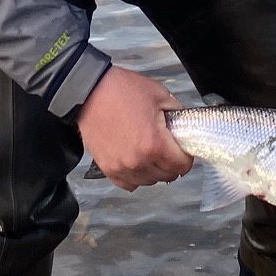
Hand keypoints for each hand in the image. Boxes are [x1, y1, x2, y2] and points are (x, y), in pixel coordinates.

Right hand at [76, 66, 192, 190]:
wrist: (90, 91)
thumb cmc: (122, 90)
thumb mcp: (159, 94)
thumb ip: (178, 112)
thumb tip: (186, 126)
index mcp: (154, 144)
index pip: (183, 166)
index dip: (186, 156)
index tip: (181, 148)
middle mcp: (138, 161)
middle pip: (168, 176)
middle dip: (171, 162)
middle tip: (166, 146)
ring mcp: (121, 167)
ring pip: (149, 181)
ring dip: (154, 170)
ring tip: (148, 151)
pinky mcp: (107, 169)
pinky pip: (129, 184)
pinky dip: (135, 176)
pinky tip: (135, 160)